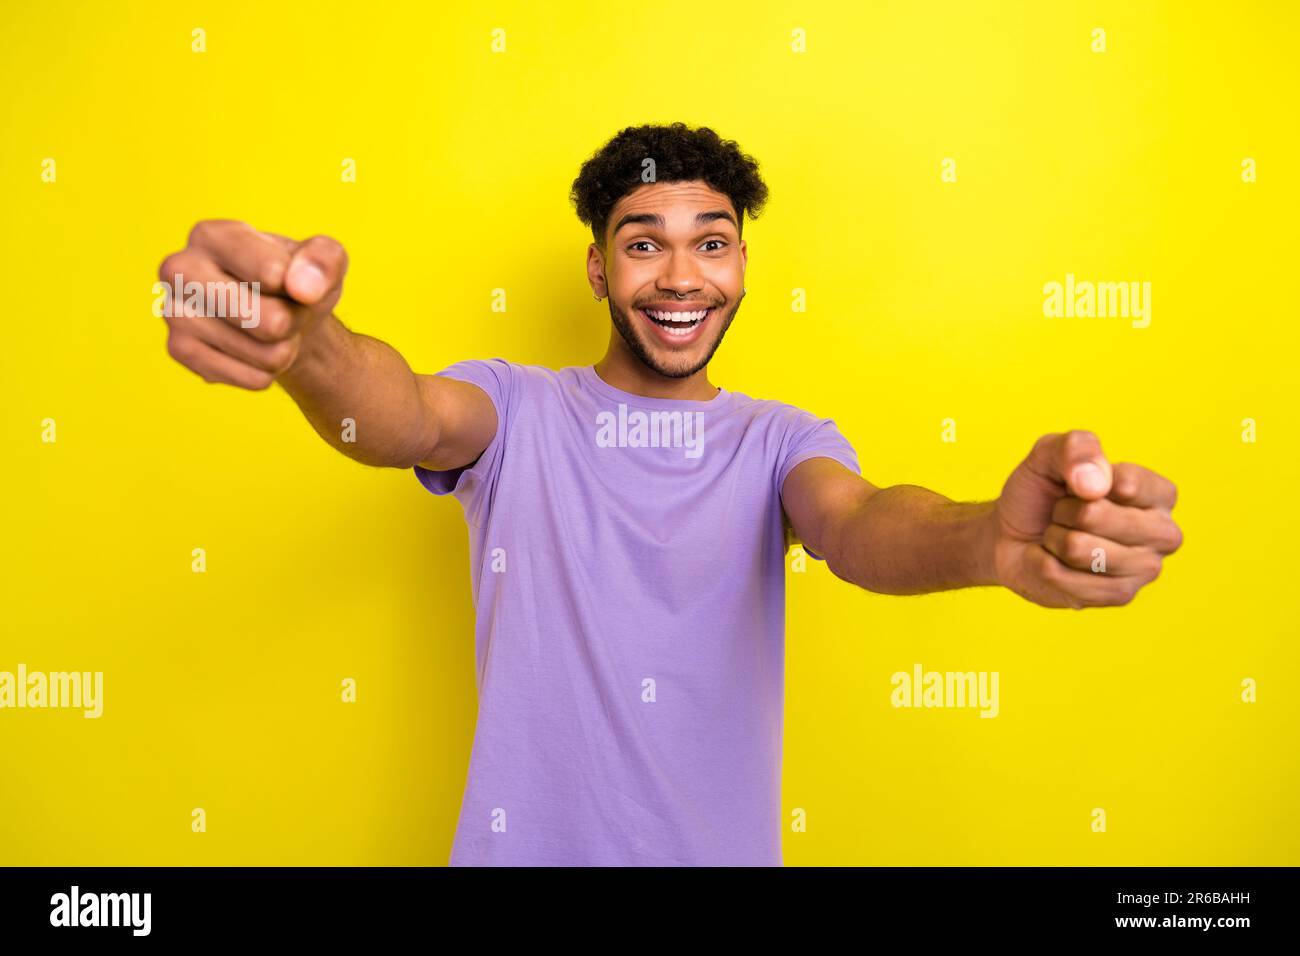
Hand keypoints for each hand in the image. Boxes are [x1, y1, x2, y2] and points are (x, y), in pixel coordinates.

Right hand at [156, 220, 347, 388]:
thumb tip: (303, 290)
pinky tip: (254, 352)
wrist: (279, 319)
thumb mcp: (325, 259)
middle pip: (270, 322)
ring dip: (283, 350)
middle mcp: (180, 268)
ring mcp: (173, 310)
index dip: (301, 287)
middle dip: (294, 322)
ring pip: (265, 354)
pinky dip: (267, 372)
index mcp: (213, 235)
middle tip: (285, 310)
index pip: (274, 274)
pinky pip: (252, 378)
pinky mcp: (179, 349)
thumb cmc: (296, 281)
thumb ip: (324, 260)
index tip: (292, 280)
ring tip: (271, 331)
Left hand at [991, 430, 1182, 608]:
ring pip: (1078, 548)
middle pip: (1094, 516)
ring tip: (1059, 537)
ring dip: (1054, 538)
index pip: (1124, 483)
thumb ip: (1075, 449)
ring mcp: (1145, 569)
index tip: (1078, 485)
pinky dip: (1045, 565)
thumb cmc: (1041, 493)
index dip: (1083, 480)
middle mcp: (1164, 533)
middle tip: (1063, 513)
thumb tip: (1095, 485)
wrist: (1011, 537)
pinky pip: (1066, 578)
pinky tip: (1054, 561)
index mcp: (1159, 494)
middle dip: (1063, 511)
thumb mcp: (1049, 455)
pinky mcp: (1119, 596)